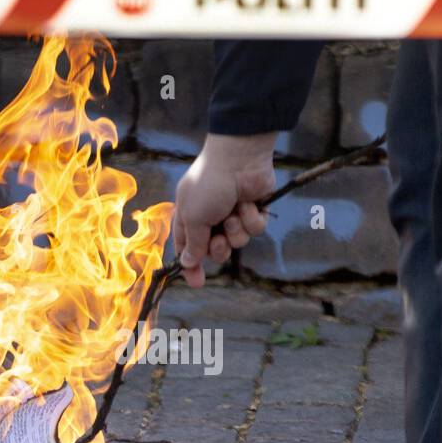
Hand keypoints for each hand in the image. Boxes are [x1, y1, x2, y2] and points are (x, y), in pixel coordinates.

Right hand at [172, 132, 274, 287]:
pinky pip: (254, 230)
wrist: (240, 159)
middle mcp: (211, 216)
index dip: (191, 266)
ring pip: (237, 241)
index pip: (187, 248)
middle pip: (215, 250)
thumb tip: (187, 262)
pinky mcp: (253, 210)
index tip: (197, 283)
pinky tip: (248, 204)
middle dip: (218, 248)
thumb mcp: (193, 216)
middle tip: (219, 238)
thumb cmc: (210, 184)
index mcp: (189, 215)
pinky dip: (251, 219)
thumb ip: (193, 243)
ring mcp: (233, 213)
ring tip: (234, 213)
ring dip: (236, 231)